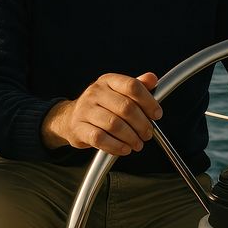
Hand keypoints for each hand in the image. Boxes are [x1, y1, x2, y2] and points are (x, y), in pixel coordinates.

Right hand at [42, 72, 161, 155]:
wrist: (71, 119)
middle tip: (147, 134)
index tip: (156, 114)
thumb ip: (137, 86)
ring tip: (137, 143)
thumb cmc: (101, 107)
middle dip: (142, 124)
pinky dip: (116, 146)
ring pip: (114, 125)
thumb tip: (152, 78)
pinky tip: (124, 148)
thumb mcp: (118, 92)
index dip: (148, 101)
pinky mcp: (78, 128)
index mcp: (108, 81)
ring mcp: (85, 110)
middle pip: (126, 107)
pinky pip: (100, 138)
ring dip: (131, 138)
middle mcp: (95, 92)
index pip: (132, 86)